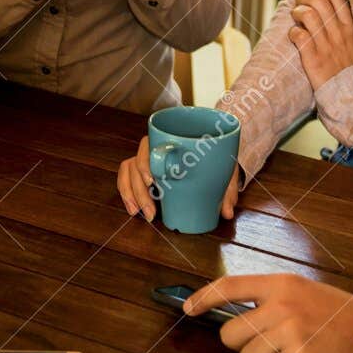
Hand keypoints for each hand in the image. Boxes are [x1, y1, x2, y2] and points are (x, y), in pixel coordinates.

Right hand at [117, 134, 239, 222]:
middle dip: (140, 191)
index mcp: (171, 139)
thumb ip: (226, 189)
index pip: (149, 145)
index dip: (145, 163)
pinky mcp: (143, 170)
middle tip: (151, 212)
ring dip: (131, 194)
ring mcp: (147, 158)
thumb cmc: (217, 156)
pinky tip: (132, 209)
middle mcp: (154, 147)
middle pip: (136, 164)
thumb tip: (226, 212)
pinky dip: (126, 193)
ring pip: (129, 172)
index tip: (151, 181)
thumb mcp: (224, 169)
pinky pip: (126, 178)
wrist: (215, 153)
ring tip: (138, 213)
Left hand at [184, 273, 352, 352]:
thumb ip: (272, 299)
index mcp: (281, 284)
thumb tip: (237, 316)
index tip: (189, 308)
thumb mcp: (306, 292)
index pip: (229, 286)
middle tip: (270, 346)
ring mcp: (290, 332)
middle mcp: (282, 304)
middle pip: (231, 334)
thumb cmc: (343, 317)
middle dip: (244, 346)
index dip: (204, 298)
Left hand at [288, 0, 352, 88]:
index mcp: (349, 27)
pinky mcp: (314, 60)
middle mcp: (339, 33)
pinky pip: (299, 36)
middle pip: (319, 1)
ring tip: (295, 18)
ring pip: (308, 15)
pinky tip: (294, 36)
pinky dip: (293, 32)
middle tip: (299, 3)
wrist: (350, 95)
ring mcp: (326, 46)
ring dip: (297, 12)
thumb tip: (323, 3)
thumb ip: (342, 23)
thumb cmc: (347, 66)